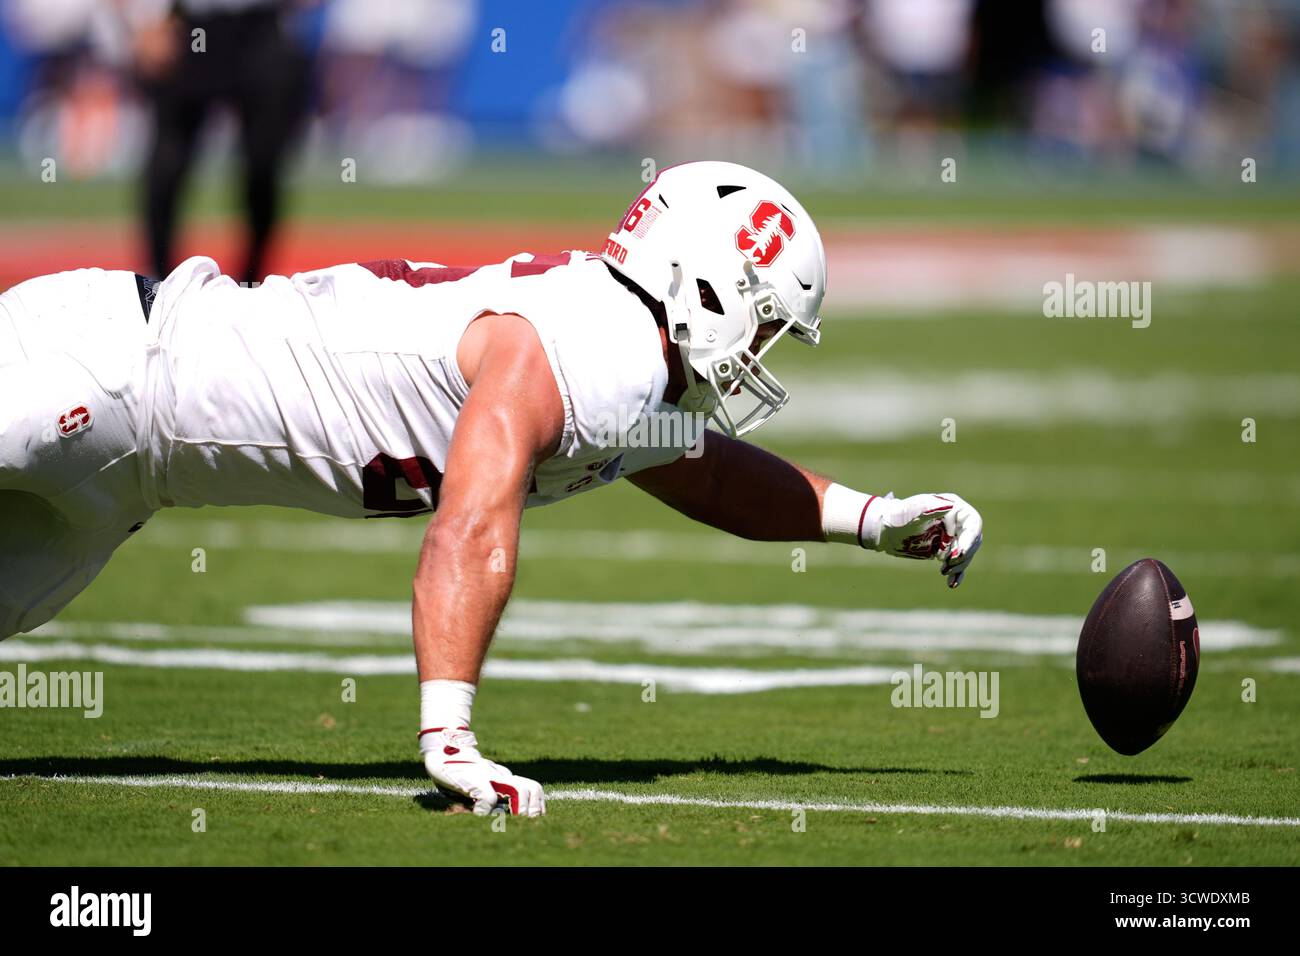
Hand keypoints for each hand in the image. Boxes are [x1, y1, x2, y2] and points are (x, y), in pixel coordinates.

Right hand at [420, 727, 545, 815]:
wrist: (442, 749)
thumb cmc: (458, 771)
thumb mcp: (477, 783)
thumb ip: (487, 796)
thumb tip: (494, 815)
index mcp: (504, 778)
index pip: (531, 789)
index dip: (537, 805)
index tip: (534, 819)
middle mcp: (501, 776)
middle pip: (532, 788)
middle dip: (534, 809)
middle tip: (527, 822)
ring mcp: (490, 776)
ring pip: (519, 790)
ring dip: (520, 809)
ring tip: (511, 821)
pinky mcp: (475, 779)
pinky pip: (488, 798)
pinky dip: (485, 812)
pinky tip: (478, 815)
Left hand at [864, 492, 982, 588]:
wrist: (885, 530)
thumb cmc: (897, 516)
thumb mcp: (912, 511)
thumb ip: (930, 508)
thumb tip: (950, 505)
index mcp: (953, 506)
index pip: (973, 523)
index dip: (970, 539)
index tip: (960, 554)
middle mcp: (956, 521)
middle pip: (972, 540)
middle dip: (963, 554)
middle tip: (948, 564)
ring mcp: (952, 536)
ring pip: (966, 553)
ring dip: (958, 565)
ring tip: (944, 571)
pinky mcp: (945, 550)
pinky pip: (957, 563)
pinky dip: (956, 573)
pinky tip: (952, 584)